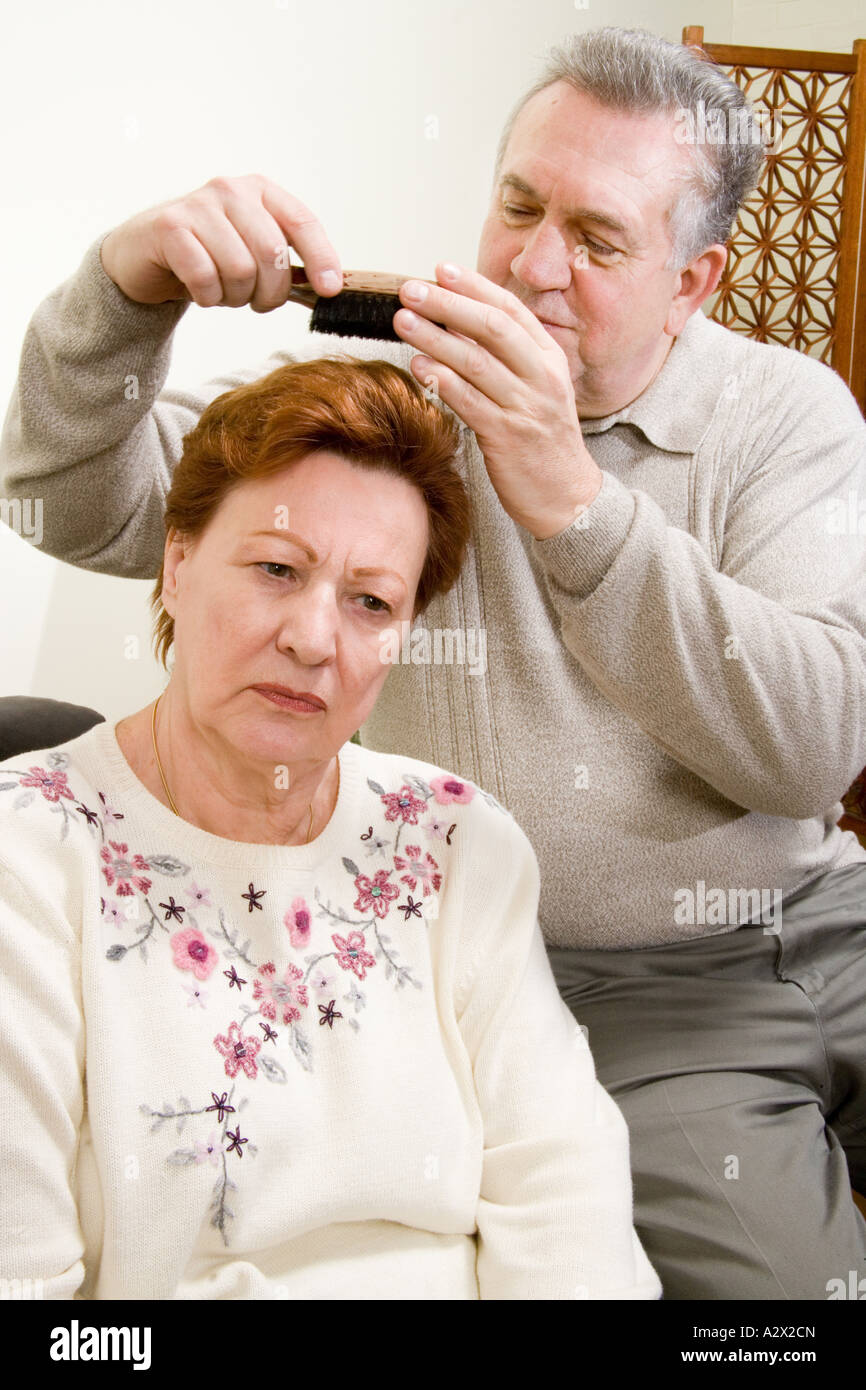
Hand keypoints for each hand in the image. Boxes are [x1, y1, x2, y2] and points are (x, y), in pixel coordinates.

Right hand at [99, 174, 341, 311]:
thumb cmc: (208, 257)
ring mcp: (198, 205)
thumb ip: (286, 262)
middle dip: (269, 292)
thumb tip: (329, 286)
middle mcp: (231, 190)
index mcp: (260, 191)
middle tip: (254, 302)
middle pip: (272, 254)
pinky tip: (200, 291)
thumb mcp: (252, 253)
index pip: (302, 222)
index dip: (321, 258)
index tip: (330, 290)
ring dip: (234, 297)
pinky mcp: (169, 227)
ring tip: (221, 291)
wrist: (144, 255)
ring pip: (239, 269)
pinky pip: (205, 277)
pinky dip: (207, 297)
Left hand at [393, 262, 602, 538]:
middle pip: (491, 328)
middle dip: (448, 304)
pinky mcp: (507, 438)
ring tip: (403, 321)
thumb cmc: (542, 439)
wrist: (567, 495)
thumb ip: (505, 356)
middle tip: (409, 290)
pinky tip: (418, 367)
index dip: (474, 287)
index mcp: (548, 358)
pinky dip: (443, 382)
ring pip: (476, 363)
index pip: (510, 310)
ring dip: (435, 339)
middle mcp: (541, 377)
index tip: (440, 269)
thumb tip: (457, 320)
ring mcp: (526, 407)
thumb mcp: (535, 388)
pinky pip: (470, 404)